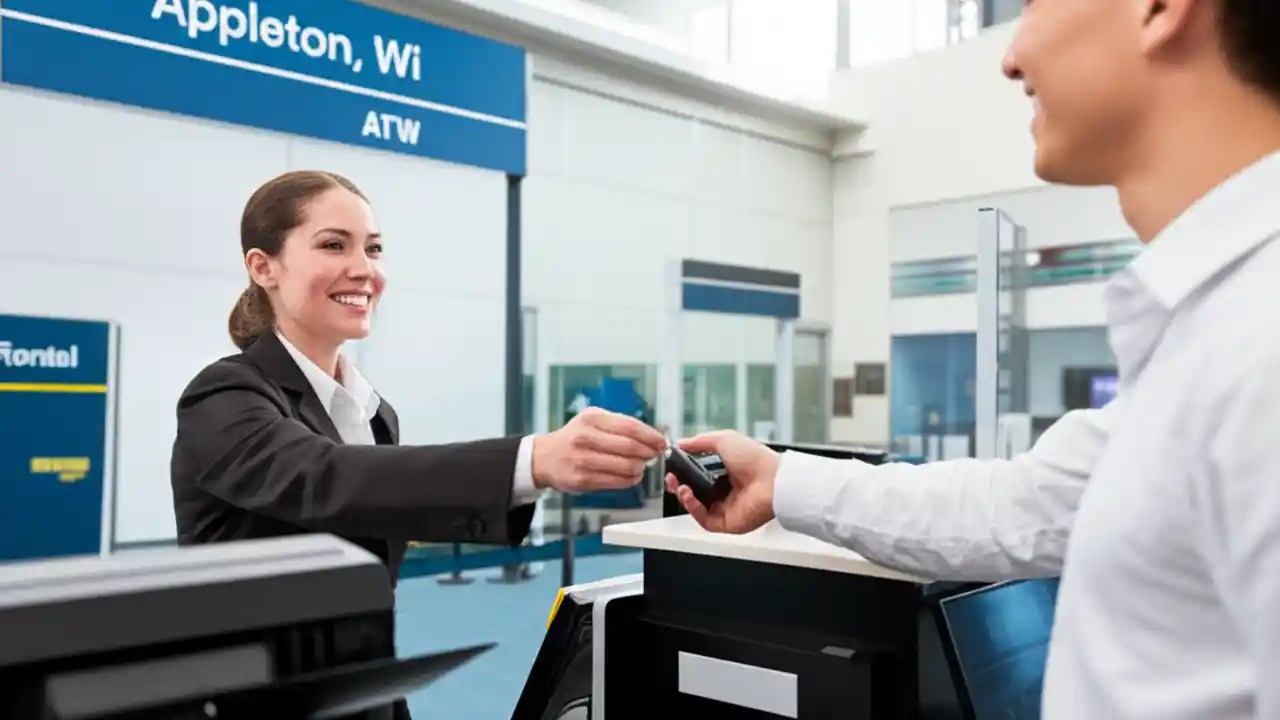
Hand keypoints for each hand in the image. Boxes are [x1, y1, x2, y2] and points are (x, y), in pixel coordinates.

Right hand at [533, 407, 666, 492]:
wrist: (546, 457)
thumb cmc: (575, 437)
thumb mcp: (593, 420)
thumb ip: (620, 425)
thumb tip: (652, 437)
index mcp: (591, 419)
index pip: (630, 426)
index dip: (650, 436)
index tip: (661, 442)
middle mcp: (585, 438)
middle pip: (631, 447)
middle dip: (648, 453)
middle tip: (654, 455)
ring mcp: (583, 460)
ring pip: (626, 467)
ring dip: (640, 468)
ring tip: (641, 466)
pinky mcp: (582, 480)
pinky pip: (616, 482)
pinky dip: (630, 480)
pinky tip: (631, 476)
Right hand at [665, 430, 780, 533]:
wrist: (772, 480)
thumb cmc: (755, 459)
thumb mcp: (723, 439)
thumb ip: (700, 442)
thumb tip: (681, 443)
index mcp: (726, 473)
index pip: (698, 477)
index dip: (683, 473)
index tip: (673, 468)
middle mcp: (726, 492)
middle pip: (695, 494)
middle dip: (679, 486)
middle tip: (671, 479)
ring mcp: (727, 508)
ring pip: (698, 509)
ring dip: (685, 498)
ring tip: (680, 487)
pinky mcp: (729, 523)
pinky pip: (705, 521)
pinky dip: (693, 510)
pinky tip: (689, 497)